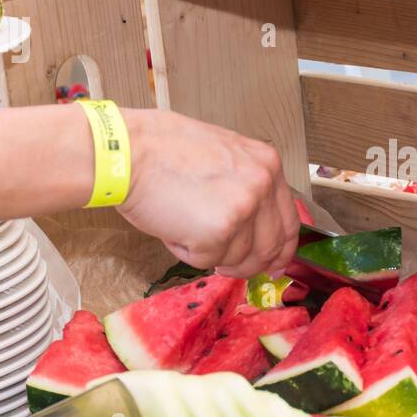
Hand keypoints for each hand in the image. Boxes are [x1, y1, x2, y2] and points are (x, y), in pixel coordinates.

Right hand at [116, 109, 299, 276]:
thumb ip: (246, 186)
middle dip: (248, 264)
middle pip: (270, 247)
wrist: (127, 152)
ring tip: (184, 222)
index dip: (281, 250)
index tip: (275, 264)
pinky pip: (208, 260)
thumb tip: (257, 225)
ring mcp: (243, 208)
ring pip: (238, 258)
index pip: (289, 221)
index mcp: (267, 163)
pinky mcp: (219, 231)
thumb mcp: (223, 155)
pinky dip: (187, 252)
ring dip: (209, 252)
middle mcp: (262, 184)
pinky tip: (174, 225)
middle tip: (226, 266)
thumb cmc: (162, 150)